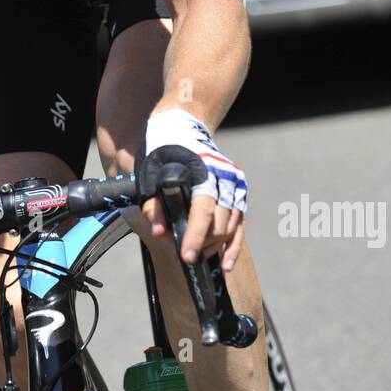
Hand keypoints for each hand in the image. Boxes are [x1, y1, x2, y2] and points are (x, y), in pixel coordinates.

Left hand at [140, 110, 247, 272]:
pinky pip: (240, 224)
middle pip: (219, 224)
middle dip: (202, 245)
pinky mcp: (239, 191)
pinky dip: (233, 245)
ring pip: (230, 227)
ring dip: (215, 246)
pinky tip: (225, 263)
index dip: (194, 236)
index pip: (203, 211)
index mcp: (203, 172)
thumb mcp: (151, 174)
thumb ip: (155, 204)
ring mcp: (235, 184)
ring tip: (199, 256)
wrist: (184, 128)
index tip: (186, 257)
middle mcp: (224, 178)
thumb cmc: (163, 152)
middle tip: (185, 257)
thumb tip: (161, 233)